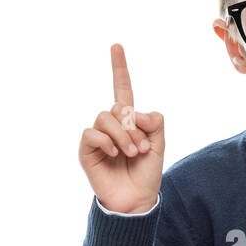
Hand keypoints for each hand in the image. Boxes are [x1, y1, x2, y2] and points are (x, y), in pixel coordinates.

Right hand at [79, 43, 165, 213]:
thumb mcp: (159, 144)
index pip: (122, 89)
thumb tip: (132, 112)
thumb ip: (154, 122)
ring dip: (122, 135)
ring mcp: (98, 137)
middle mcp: (111, 125)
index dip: (119, 68)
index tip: (116, 46)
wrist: (136, 199)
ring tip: (130, 154)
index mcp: (129, 120)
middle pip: (118, 106)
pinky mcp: (86, 150)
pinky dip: (106, 141)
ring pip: (105, 117)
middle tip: (141, 148)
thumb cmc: (147, 173)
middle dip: (132, 126)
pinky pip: (91, 133)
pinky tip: (114, 155)